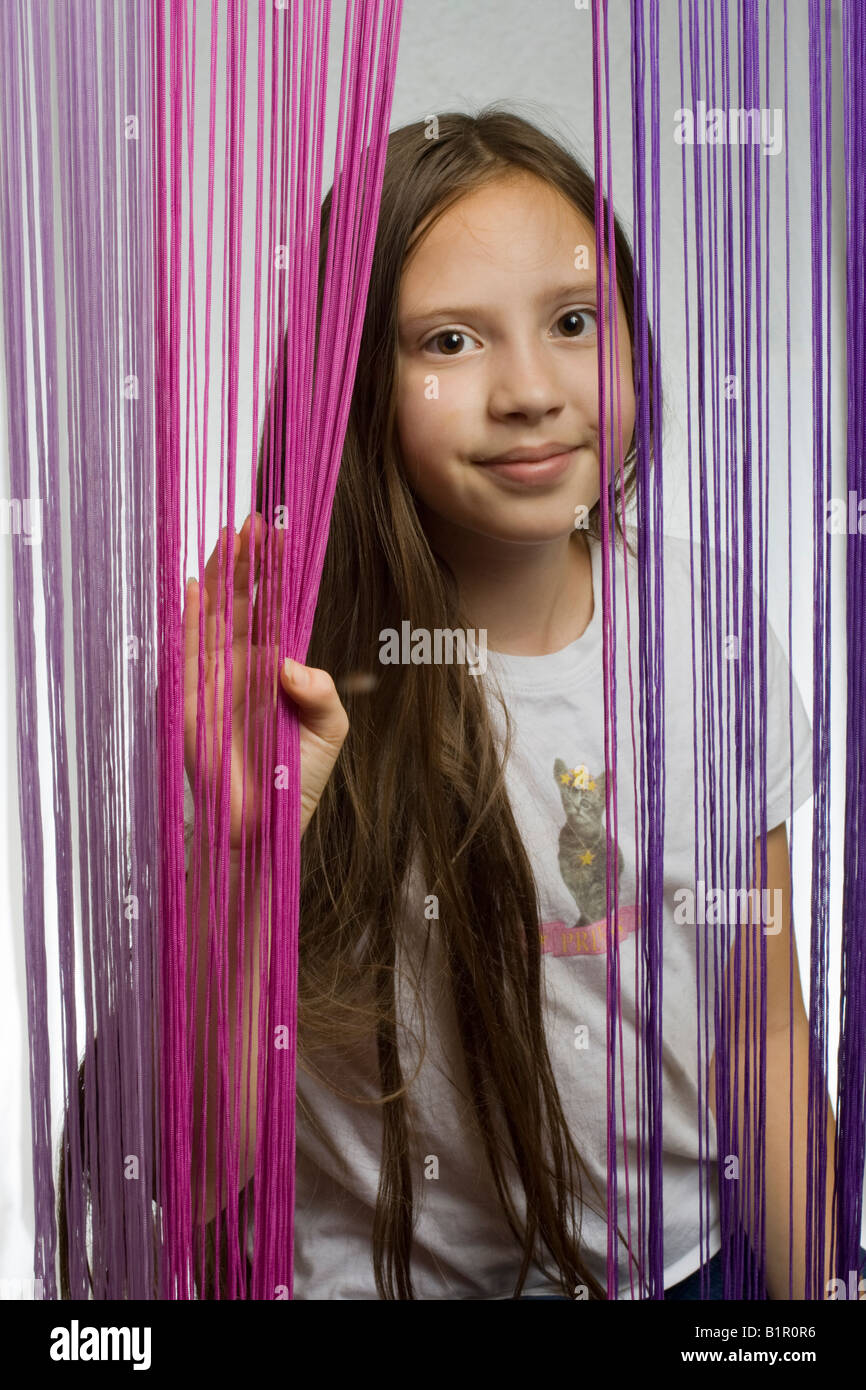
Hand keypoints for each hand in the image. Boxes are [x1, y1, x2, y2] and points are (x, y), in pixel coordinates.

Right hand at [182, 512, 348, 851]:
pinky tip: (187, 586)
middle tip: (254, 521)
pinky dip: (185, 622)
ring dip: (218, 579)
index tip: (279, 533)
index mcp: (273, 667)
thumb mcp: (328, 731)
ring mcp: (212, 680)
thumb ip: (321, 695)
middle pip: (239, 603)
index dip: (273, 572)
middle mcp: (240, 666)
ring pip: (213, 617)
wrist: (265, 827)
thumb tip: (290, 664)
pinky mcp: (189, 701)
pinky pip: (184, 654)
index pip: (271, 609)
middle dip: (246, 562)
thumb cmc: (296, 779)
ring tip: (229, 538)